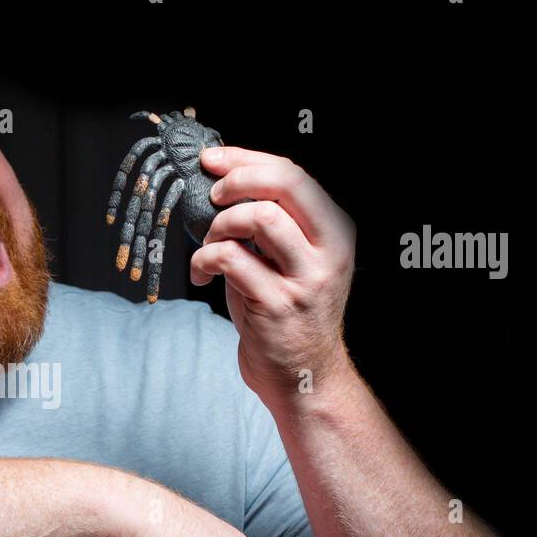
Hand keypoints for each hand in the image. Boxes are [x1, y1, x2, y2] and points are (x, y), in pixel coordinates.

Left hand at [192, 146, 356, 402]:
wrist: (303, 377)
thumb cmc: (287, 315)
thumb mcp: (290, 261)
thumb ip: (271, 223)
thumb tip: (221, 182)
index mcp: (336, 230)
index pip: (293, 174)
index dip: (246, 159)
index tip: (212, 161)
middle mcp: (329, 250)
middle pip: (286, 183)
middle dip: (238, 180)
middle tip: (212, 195)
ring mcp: (306, 278)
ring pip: (259, 217)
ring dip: (219, 225)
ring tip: (208, 245)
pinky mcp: (277, 305)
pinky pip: (231, 259)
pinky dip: (204, 259)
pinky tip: (200, 275)